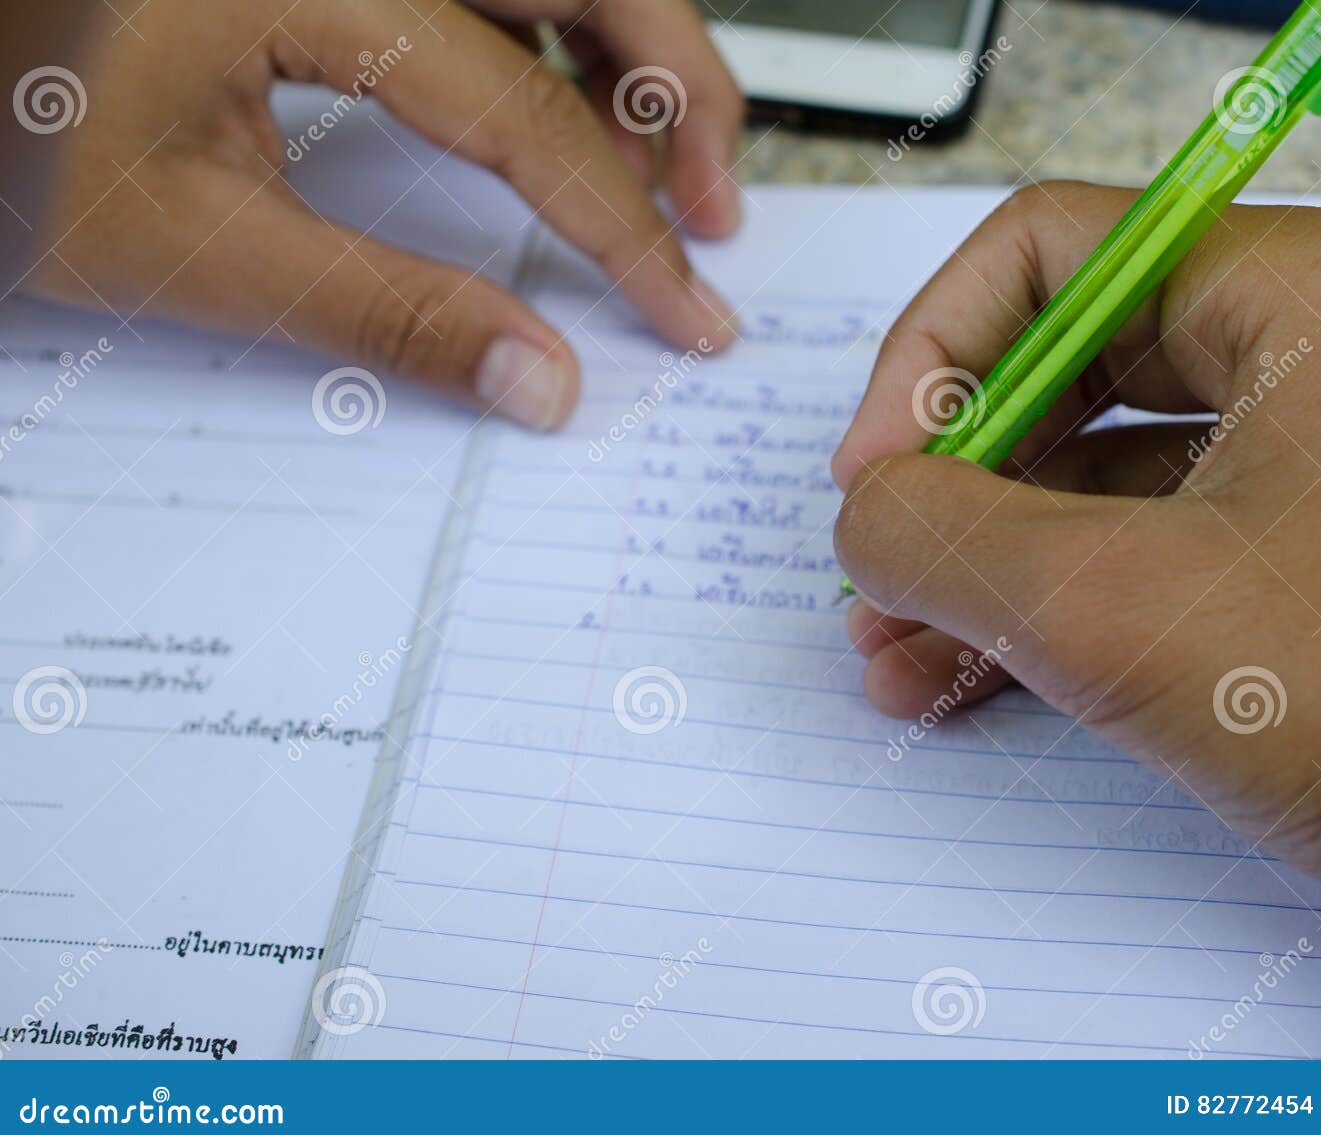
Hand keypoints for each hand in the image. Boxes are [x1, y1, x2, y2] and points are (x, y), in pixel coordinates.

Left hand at [17, 0, 742, 427]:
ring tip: (649, 167)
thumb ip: (382, 314)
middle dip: (677, 89)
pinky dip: (549, 34)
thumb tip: (532, 378)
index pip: (525, 114)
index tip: (682, 305)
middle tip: (713, 204)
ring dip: (625, 50)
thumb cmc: (3, 125)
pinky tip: (556, 110)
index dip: (623, 226)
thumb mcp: (188, 243)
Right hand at [832, 181, 1320, 993]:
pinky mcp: (1311, 563)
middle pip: (1062, 367)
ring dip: (982, 561)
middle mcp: (1310, 353)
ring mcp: (1317, 462)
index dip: (930, 353)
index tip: (869, 476)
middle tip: (872, 572)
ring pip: (1095, 474)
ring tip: (892, 655)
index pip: (1048, 250)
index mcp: (1289, 293)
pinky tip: (958, 683)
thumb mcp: (1107, 606)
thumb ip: (942, 536)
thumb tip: (865, 519)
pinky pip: (1146, 548)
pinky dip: (1051, 605)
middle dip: (948, 482)